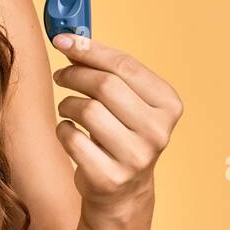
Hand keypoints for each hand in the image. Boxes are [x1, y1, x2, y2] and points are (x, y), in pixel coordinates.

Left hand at [50, 33, 182, 214]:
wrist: (123, 191)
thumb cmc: (120, 134)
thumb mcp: (126, 101)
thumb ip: (107, 70)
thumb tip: (71, 38)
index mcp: (168, 104)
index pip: (125, 65)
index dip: (89, 49)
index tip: (62, 40)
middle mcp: (158, 131)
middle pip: (105, 85)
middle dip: (75, 74)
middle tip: (61, 75)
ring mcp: (136, 157)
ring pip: (87, 110)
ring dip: (68, 103)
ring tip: (69, 108)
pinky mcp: (109, 176)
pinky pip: (72, 137)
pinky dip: (63, 129)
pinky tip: (70, 132)